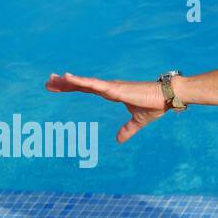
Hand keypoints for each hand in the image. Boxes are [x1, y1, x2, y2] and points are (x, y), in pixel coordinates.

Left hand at [46, 73, 167, 143]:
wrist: (168, 97)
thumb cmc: (155, 105)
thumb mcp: (138, 121)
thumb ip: (127, 129)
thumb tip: (118, 140)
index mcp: (113, 92)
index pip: (88, 89)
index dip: (73, 87)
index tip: (59, 85)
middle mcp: (110, 87)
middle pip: (82, 85)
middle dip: (65, 83)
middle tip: (48, 81)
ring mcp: (111, 87)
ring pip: (84, 83)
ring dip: (68, 81)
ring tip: (52, 79)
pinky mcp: (115, 89)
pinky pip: (94, 84)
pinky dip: (80, 81)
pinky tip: (68, 78)